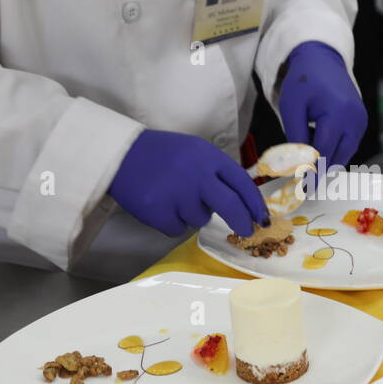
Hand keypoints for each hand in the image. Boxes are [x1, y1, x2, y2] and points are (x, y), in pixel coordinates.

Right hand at [110, 130, 268, 237]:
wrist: (121, 154)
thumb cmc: (161, 155)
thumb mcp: (195, 152)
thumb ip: (216, 172)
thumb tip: (243, 202)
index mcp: (208, 156)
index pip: (242, 183)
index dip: (255, 204)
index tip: (262, 219)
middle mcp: (197, 174)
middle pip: (231, 206)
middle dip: (241, 222)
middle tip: (246, 231)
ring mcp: (178, 193)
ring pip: (201, 219)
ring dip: (193, 214)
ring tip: (174, 197)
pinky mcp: (160, 211)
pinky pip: (178, 229)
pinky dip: (172, 222)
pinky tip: (161, 205)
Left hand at [277, 41, 367, 167]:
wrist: (323, 60)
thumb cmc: (304, 80)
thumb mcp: (292, 107)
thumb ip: (296, 137)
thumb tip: (298, 166)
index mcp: (338, 113)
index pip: (323, 152)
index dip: (310, 171)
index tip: (300, 187)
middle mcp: (355, 120)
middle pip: (335, 157)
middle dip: (317, 168)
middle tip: (299, 179)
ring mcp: (361, 122)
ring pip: (343, 155)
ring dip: (324, 158)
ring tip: (306, 146)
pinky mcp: (361, 123)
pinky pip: (347, 146)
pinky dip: (332, 149)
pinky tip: (318, 138)